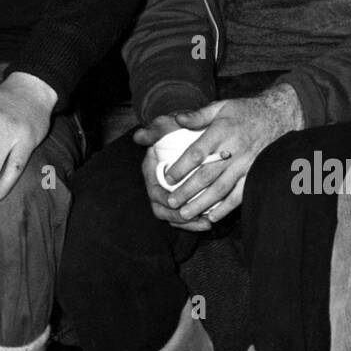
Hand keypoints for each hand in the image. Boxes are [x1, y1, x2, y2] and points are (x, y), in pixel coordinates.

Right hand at [134, 114, 209, 231]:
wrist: (185, 130)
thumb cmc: (174, 129)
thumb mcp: (165, 126)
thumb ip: (155, 130)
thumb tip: (139, 136)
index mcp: (151, 172)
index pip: (154, 193)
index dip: (165, 200)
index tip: (176, 204)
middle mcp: (159, 185)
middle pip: (163, 210)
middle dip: (179, 218)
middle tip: (198, 219)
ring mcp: (170, 193)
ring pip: (175, 216)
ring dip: (189, 223)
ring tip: (207, 224)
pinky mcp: (183, 197)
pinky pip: (186, 215)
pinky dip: (196, 221)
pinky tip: (211, 221)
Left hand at [142, 87, 303, 226]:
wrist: (278, 116)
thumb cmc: (244, 112)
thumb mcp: (221, 106)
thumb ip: (198, 115)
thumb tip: (177, 119)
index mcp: (222, 131)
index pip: (198, 152)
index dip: (182, 166)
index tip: (168, 178)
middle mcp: (234, 150)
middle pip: (207, 174)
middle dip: (188, 190)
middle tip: (171, 202)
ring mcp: (246, 164)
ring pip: (221, 188)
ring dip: (203, 203)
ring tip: (186, 214)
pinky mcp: (255, 174)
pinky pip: (240, 194)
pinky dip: (226, 208)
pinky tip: (213, 217)